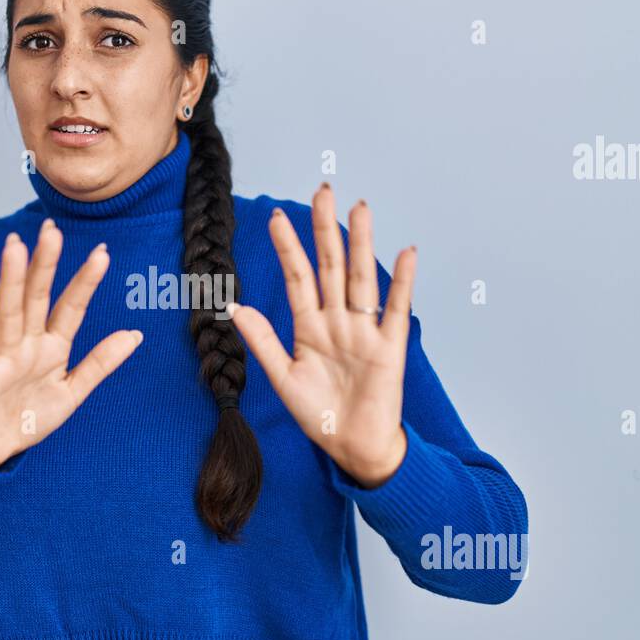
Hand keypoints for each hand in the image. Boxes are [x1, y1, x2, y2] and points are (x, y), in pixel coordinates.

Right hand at [0, 218, 142, 468]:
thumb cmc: (32, 415)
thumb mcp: (74, 390)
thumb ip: (101, 362)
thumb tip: (135, 334)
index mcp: (51, 347)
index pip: (71, 308)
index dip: (85, 282)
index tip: (102, 252)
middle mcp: (27, 345)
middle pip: (37, 299)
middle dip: (45, 265)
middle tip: (51, 230)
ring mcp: (3, 358)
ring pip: (8, 315)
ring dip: (11, 282)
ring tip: (14, 248)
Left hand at [226, 185, 415, 488]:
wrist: (352, 448)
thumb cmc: (319, 416)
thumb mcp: (282, 378)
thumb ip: (262, 341)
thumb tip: (234, 306)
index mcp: (309, 327)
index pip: (298, 278)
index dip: (288, 248)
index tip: (276, 217)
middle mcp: (337, 321)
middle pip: (331, 266)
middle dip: (326, 229)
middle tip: (323, 191)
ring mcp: (364, 330)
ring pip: (360, 278)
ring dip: (361, 243)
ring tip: (360, 208)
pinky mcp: (389, 348)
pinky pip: (396, 309)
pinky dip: (402, 282)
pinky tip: (405, 252)